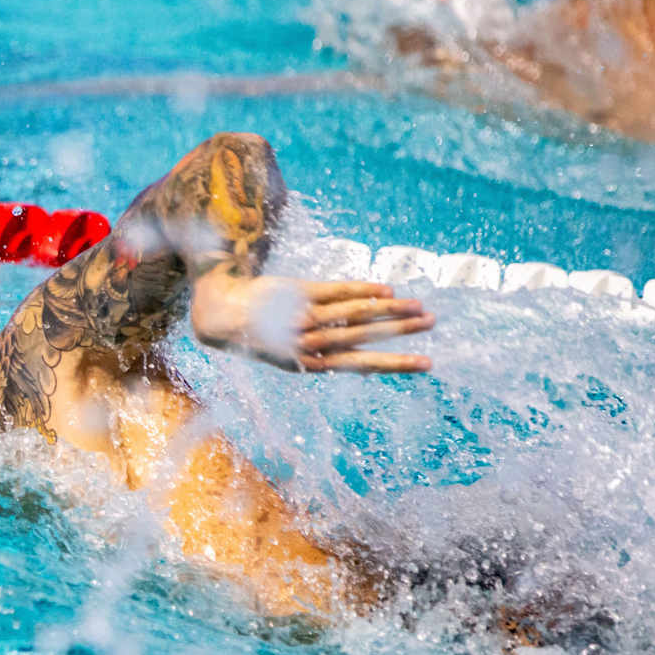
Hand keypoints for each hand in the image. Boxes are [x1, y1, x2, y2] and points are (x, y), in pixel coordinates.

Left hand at [191, 272, 434, 373]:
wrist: (223, 317)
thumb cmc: (264, 338)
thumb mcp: (292, 356)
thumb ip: (326, 355)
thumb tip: (364, 360)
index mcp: (311, 365)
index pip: (362, 365)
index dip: (395, 364)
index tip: (426, 363)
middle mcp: (309, 343)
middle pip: (364, 336)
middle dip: (399, 331)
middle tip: (431, 323)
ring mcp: (304, 317)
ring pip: (354, 313)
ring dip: (389, 310)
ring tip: (418, 306)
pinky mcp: (298, 293)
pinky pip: (336, 291)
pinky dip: (362, 289)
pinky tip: (386, 289)